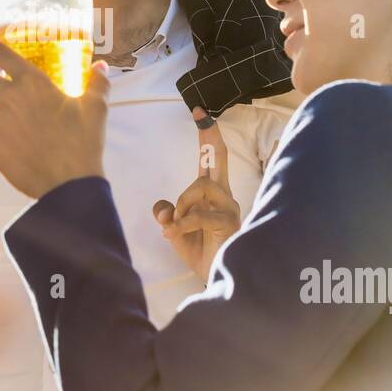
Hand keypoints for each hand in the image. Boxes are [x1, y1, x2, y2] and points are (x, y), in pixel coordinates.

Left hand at [0, 40, 109, 199]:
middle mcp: (7, 96)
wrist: (68, 184)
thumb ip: (96, 82)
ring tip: (21, 131)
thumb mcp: (95, 107)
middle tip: (2, 86)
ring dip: (0, 115)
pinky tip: (15, 147)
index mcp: (30, 81)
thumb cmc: (82, 142)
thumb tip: (100, 67)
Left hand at [153, 107, 242, 279]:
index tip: (199, 112)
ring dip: (181, 203)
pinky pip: (200, 215)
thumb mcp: (175, 230)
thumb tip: (162, 210)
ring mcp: (229, 207)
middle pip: (217, 158)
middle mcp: (223, 196)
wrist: (215, 278)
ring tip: (173, 224)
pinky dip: (181, 224)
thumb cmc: (200, 251)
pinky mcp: (229, 222)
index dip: (205, 136)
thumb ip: (168, 214)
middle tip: (200, 113)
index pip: (208, 160)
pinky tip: (172, 234)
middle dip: (209, 134)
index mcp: (210, 194)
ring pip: (200, 186)